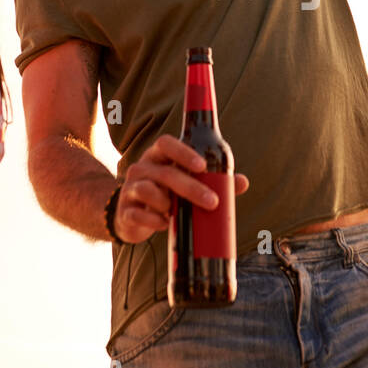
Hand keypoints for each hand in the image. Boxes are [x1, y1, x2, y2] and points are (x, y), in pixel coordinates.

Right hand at [114, 134, 249, 244]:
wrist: (131, 216)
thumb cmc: (165, 194)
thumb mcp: (185, 184)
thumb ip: (214, 181)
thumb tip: (243, 182)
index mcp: (157, 157)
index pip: (165, 143)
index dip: (183, 152)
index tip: (202, 166)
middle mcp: (141, 168)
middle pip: (165, 172)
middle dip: (191, 187)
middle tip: (213, 202)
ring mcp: (130, 189)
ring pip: (148, 190)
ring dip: (167, 202)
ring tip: (176, 212)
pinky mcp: (125, 211)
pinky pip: (136, 213)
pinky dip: (152, 220)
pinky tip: (164, 223)